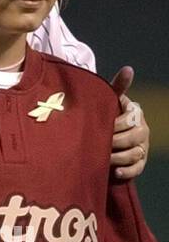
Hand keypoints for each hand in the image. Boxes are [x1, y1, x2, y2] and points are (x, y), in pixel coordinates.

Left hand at [109, 66, 149, 180]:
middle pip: (134, 137)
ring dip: (118, 157)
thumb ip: (117, 86)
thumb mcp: (110, 101)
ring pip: (135, 153)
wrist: (101, 136)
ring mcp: (142, 147)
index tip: (102, 126)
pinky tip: (115, 172)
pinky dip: (127, 171)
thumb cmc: (106, 114)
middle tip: (99, 143)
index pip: (130, 119)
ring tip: (103, 158)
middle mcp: (142, 130)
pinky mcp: (139, 163)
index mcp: (135, 113)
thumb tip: (129, 69)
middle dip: (115, 141)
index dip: (115, 125)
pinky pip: (137, 168)